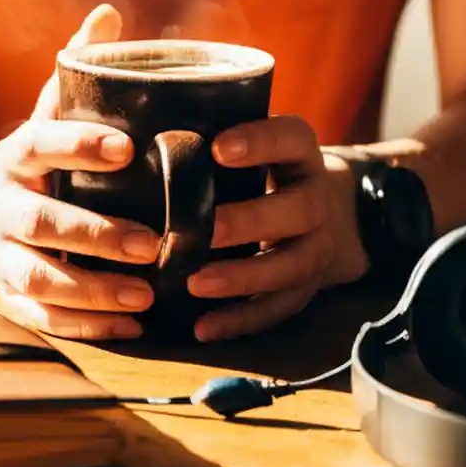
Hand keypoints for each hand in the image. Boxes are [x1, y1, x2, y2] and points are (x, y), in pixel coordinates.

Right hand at [0, 4, 159, 339]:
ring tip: (146, 298)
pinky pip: (40, 315)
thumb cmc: (37, 157)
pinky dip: (82, 325)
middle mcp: (2, 204)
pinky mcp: (8, 292)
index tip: (129, 146)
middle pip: (39, 220)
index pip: (41, 141)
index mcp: (17, 153)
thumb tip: (108, 13)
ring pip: (36, 276)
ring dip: (90, 290)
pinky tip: (131, 327)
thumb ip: (78, 69)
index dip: (79, 143)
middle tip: (153, 244)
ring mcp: (1, 253)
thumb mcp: (49, 111)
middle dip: (94, 233)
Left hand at [187, 116, 367, 341]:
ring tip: (196, 283)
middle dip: (250, 220)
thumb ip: (211, 145)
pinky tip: (204, 328)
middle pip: (299, 209)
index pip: (291, 138)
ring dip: (243, 277)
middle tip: (206, 228)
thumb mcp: (254, 151)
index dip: (261, 142)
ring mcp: (318, 246)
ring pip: (290, 265)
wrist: (329, 214)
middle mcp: (318, 199)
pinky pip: (278, 307)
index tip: (219, 149)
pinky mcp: (307, 287)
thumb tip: (135, 139)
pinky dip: (241, 320)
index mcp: (302, 155)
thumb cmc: (266, 174)